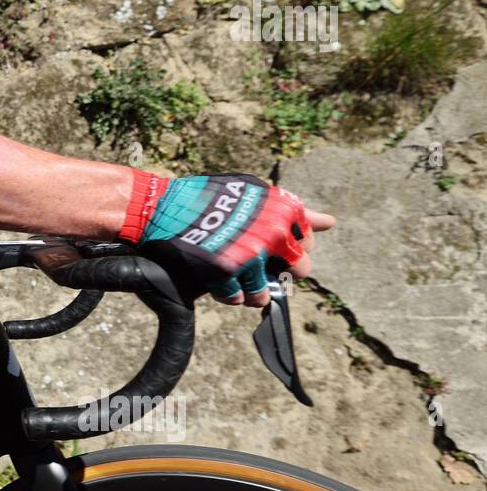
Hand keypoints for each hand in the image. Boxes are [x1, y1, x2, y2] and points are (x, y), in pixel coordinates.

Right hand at [128, 173, 336, 307]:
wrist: (162, 205)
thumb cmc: (207, 196)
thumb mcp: (254, 192)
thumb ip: (293, 210)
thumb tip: (329, 223)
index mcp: (284, 211)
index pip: (308, 243)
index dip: (289, 247)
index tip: (273, 246)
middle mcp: (272, 233)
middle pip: (297, 271)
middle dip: (277, 271)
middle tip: (256, 264)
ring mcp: (249, 255)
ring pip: (264, 292)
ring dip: (251, 290)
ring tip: (235, 278)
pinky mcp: (225, 272)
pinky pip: (237, 297)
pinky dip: (228, 293)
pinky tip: (217, 280)